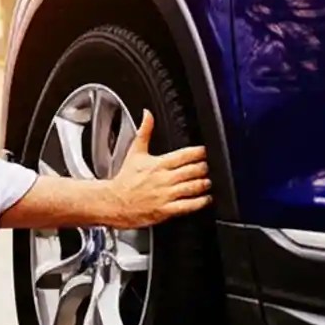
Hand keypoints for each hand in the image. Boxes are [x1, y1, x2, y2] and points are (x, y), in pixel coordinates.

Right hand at [104, 110, 210, 228]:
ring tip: (210, 181)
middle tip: (211, 166)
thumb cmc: (125, 179)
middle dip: (205, 168)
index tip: (207, 151)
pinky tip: (206, 199)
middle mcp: (164, 178)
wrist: (113, 202)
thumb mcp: (135, 152)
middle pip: (193, 170)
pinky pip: (187, 206)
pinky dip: (200, 202)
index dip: (200, 152)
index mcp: (159, 163)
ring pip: (193, 187)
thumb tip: (147, 114)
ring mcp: (166, 195)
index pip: (185, 154)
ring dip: (205, 183)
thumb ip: (145, 132)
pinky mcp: (165, 210)